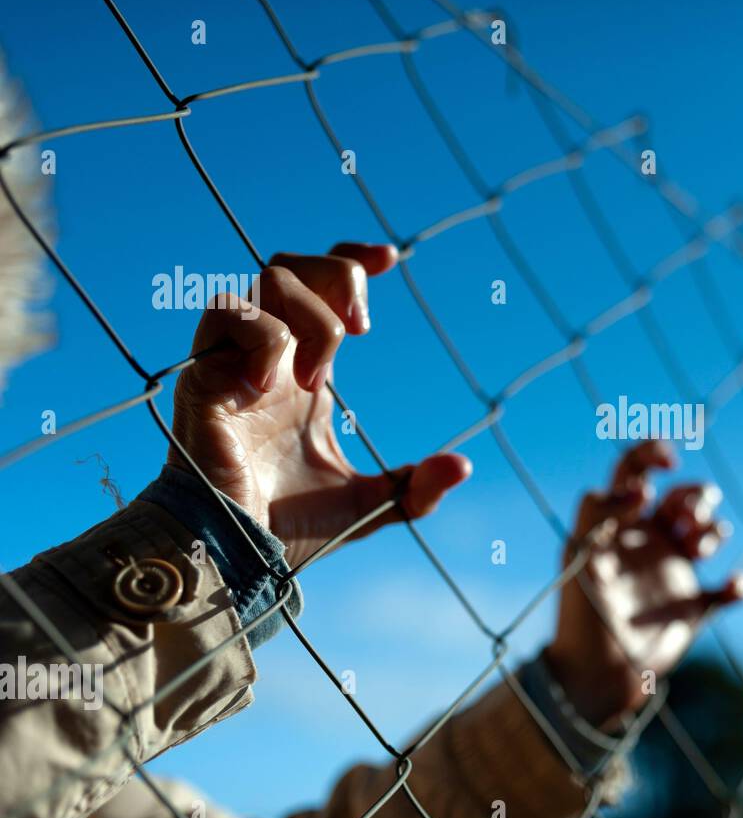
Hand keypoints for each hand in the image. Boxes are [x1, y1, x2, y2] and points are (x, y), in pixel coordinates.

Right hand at [167, 242, 470, 566]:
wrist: (236, 558)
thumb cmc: (287, 528)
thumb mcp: (369, 504)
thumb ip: (415, 487)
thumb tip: (463, 465)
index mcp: (303, 372)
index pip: (317, 285)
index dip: (349, 260)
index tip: (389, 260)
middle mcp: (267, 358)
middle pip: (292, 265)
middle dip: (338, 279)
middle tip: (363, 330)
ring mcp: (232, 362)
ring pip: (267, 282)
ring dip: (310, 320)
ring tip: (318, 380)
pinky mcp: (204, 376)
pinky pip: (229, 315)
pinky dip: (263, 337)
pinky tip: (271, 386)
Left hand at [544, 441, 742, 728]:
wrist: (594, 674)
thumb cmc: (580, 612)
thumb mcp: (581, 555)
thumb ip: (601, 512)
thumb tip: (643, 489)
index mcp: (619, 523)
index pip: (635, 471)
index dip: (653, 453)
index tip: (669, 462)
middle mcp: (648, 541)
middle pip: (684, 497)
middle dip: (696, 496)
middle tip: (687, 521)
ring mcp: (673, 573)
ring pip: (709, 534)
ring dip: (714, 531)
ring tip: (699, 549)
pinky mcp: (692, 608)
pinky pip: (727, 591)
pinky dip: (738, 585)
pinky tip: (734, 587)